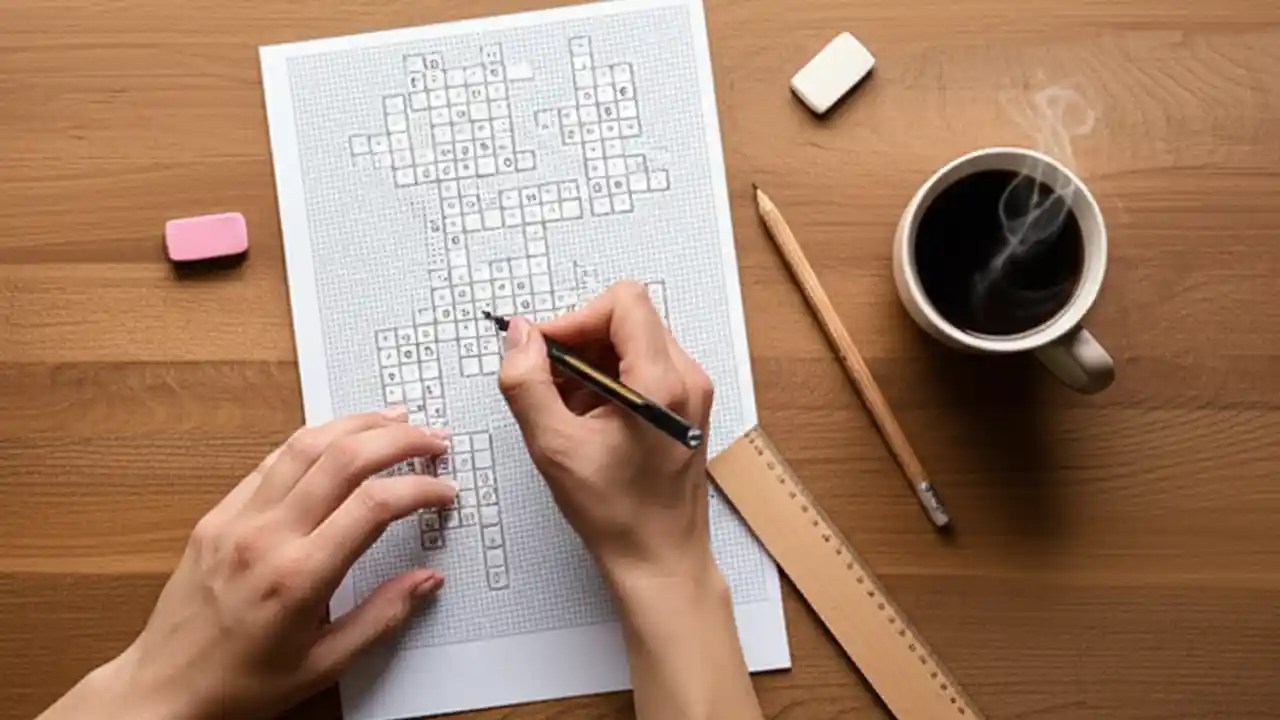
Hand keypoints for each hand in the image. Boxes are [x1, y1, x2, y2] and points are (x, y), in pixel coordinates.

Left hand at [40, 409, 454, 719]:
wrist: (162, 690)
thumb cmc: (241, 685)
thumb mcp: (325, 664)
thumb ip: (383, 616)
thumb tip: (429, 579)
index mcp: (298, 578)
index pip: (374, 506)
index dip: (420, 488)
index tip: (445, 490)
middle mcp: (266, 537)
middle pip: (343, 459)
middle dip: (398, 439)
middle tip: (433, 438)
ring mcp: (236, 520)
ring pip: (303, 445)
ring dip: (355, 424)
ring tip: (393, 418)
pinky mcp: (216, 515)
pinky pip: (269, 462)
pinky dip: (311, 441)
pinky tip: (337, 439)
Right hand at [498, 282, 762, 719]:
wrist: (660, 559)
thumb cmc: (616, 513)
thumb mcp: (554, 446)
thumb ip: (527, 382)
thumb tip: (518, 334)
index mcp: (662, 382)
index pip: (623, 302)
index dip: (574, 318)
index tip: (542, 351)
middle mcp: (686, 377)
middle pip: (627, 319)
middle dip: (578, 342)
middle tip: (546, 381)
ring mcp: (690, 391)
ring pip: (632, 342)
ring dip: (589, 363)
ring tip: (564, 409)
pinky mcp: (684, 406)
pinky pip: (642, 368)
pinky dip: (607, 380)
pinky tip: (585, 419)